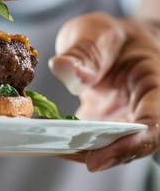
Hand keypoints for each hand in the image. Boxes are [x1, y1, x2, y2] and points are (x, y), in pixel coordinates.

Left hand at [49, 11, 159, 170]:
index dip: (126, 146)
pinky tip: (43, 135)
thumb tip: (62, 68)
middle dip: (96, 156)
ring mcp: (122, 123)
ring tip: (44, 143)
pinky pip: (88, 143)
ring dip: (78, 152)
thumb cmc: (112, 36)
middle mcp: (143, 111)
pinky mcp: (102, 129)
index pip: (151, 125)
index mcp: (154, 85)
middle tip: (59, 150)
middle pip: (131, 146)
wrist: (114, 42)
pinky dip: (67, 143)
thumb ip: (83, 51)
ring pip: (109, 149)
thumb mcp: (97, 32)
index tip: (94, 158)